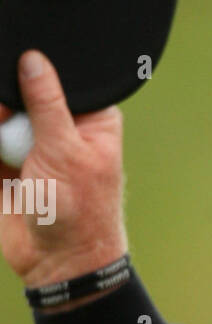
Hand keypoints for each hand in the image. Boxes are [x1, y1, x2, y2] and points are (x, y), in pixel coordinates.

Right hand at [0, 50, 126, 288]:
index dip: (36, 72)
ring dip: (0, 128)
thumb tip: (33, 59)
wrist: (57, 263)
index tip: (17, 73)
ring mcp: (31, 143)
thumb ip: (46, 104)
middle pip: (22, 93)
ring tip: (6, 151)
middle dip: (8, 105)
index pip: (60, 78)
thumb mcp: (64, 151)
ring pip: (3, 115)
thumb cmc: (77, 210)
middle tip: (7, 121)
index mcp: (90, 118)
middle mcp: (60, 126)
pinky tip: (3, 165)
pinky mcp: (6, 161)